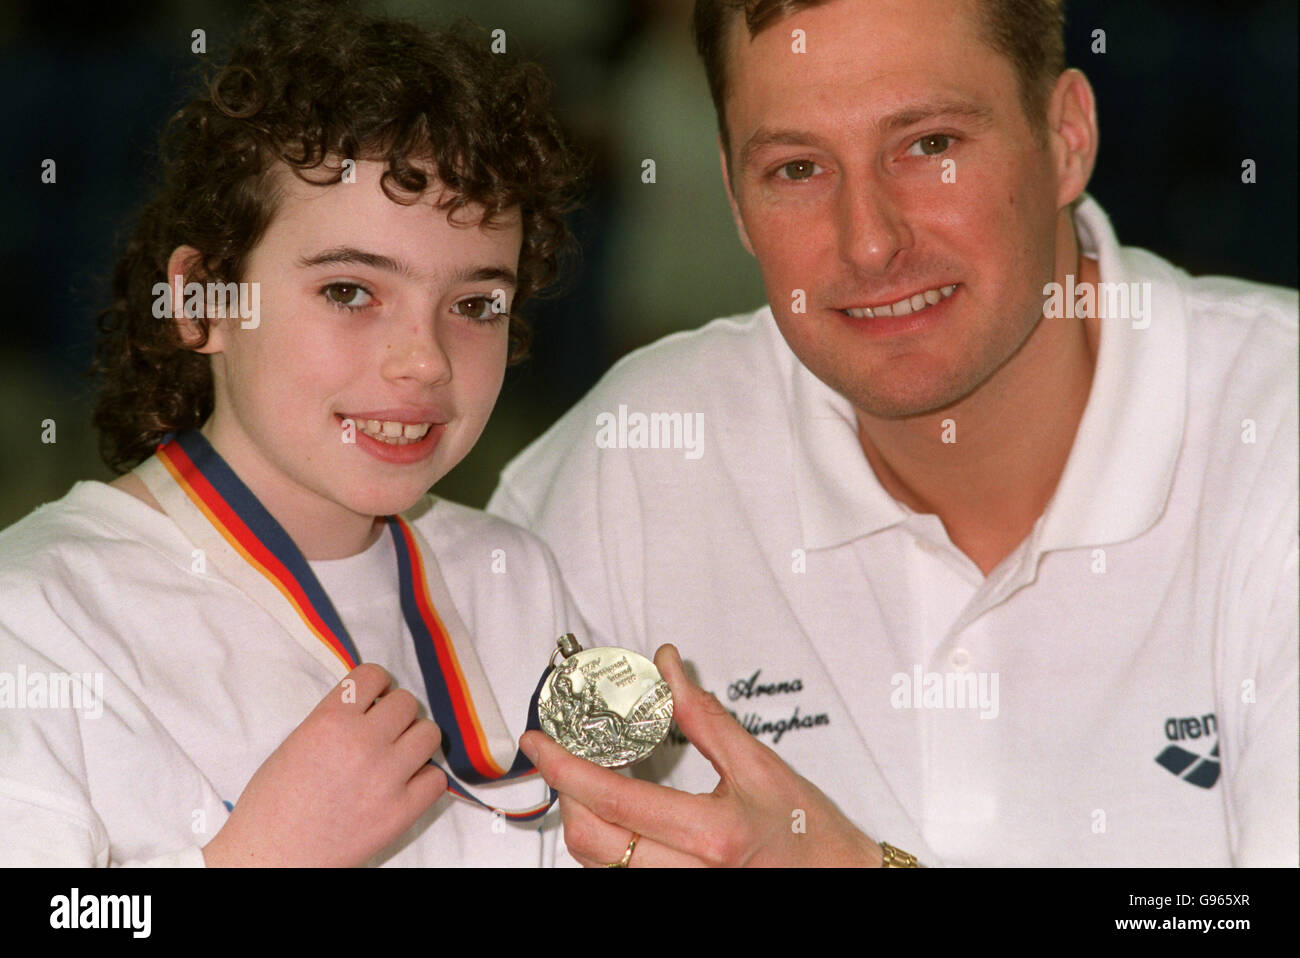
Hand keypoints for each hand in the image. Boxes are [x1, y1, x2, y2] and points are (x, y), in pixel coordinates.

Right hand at [203, 664, 445, 866]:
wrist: (271, 858)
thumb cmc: (272, 804)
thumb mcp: (295, 743)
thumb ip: (335, 719)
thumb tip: (371, 707)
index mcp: (329, 721)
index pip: (373, 675)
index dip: (377, 685)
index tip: (375, 698)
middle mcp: (362, 743)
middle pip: (407, 702)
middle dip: (396, 714)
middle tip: (384, 732)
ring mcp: (386, 778)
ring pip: (429, 733)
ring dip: (415, 741)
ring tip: (397, 756)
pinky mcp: (402, 812)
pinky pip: (436, 778)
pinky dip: (423, 780)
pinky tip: (404, 785)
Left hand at [520, 645, 883, 866]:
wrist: (841, 878)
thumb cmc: (809, 831)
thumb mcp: (759, 765)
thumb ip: (703, 716)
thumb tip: (667, 669)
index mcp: (712, 833)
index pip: (616, 800)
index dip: (567, 768)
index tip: (542, 742)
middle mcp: (690, 874)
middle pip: (593, 842)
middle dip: (566, 796)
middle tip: (562, 758)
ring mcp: (682, 891)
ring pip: (599, 865)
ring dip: (584, 820)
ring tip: (588, 781)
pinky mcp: (679, 897)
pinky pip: (621, 874)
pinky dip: (606, 843)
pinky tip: (615, 814)